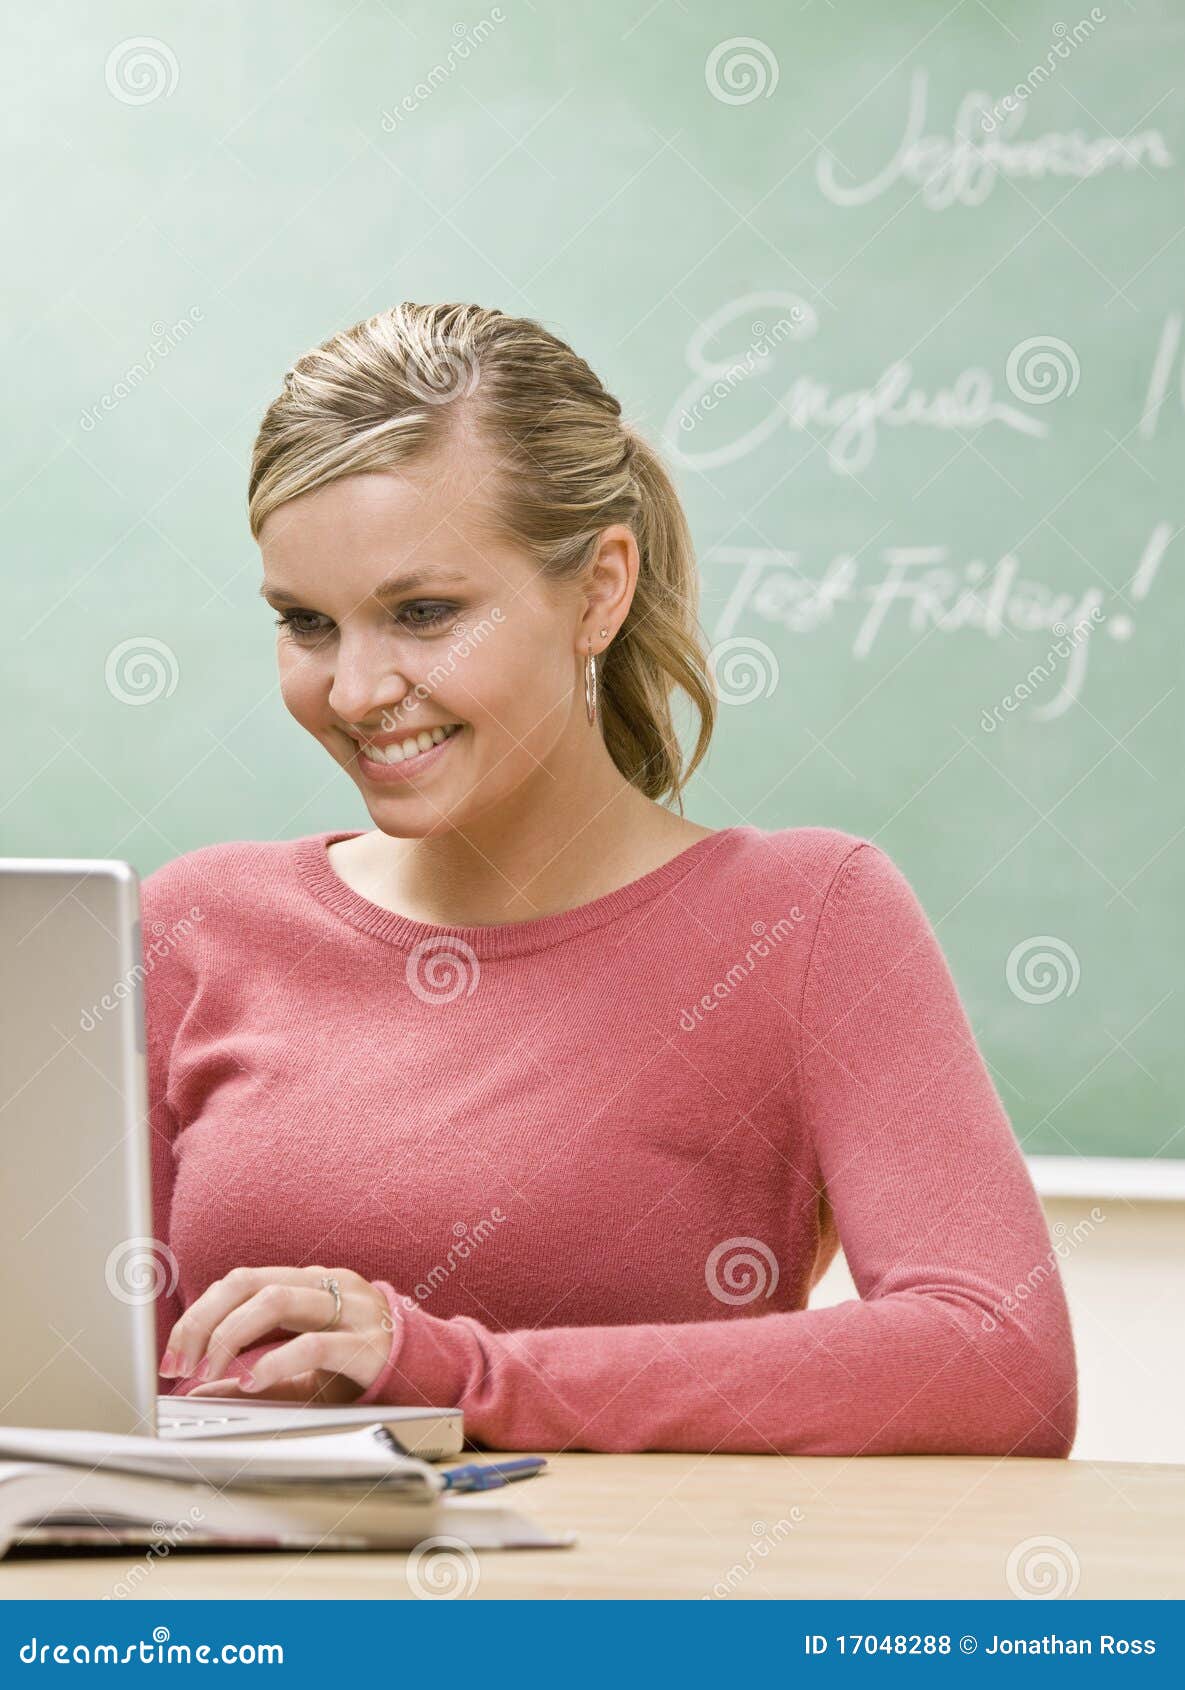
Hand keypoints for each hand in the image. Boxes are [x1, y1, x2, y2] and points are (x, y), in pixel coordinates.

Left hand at [159, 1265, 393, 1401]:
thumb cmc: (363, 1368)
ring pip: (275, 1301)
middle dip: (203, 1322)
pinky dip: (273, 1361)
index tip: (172, 1354)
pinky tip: (251, 1380)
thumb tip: (198, 1390)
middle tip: (178, 1365)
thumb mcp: (303, 1367)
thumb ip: (254, 1373)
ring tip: (209, 1373)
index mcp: (310, 1283)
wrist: (433, 1374)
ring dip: (228, 1338)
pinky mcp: (369, 1345)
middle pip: (248, 1283)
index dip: (198, 1314)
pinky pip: (314, 1343)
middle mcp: (329, 1285)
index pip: (240, 1281)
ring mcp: (351, 1310)